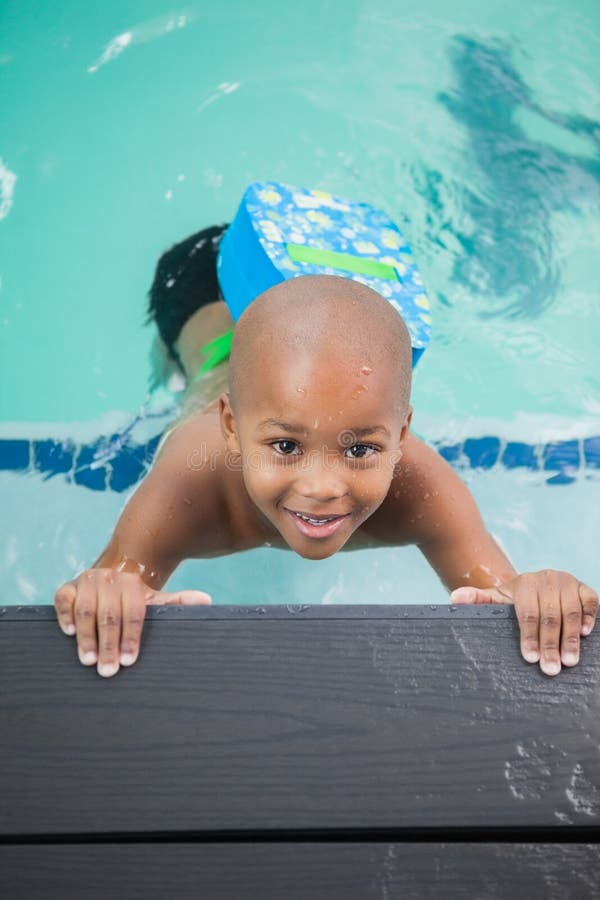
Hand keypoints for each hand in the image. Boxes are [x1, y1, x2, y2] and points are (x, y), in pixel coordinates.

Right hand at [54, 569, 211, 677]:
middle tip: (108, 670)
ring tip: (88, 661)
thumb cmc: (136, 598)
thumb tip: (207, 600)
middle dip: (108, 645)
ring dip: (87, 636)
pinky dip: (65, 616)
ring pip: (85, 610)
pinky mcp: (68, 587)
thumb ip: (178, 603)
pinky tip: (70, 633)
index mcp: (134, 584)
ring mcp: (87, 581)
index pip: (133, 613)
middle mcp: (110, 579)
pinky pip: (63, 600)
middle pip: (109, 615)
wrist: (115, 573)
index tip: (130, 661)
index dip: (131, 638)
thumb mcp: (157, 600)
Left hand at [451, 570, 597, 675]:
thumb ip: (478, 600)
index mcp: (525, 583)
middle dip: (550, 644)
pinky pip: (590, 602)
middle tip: (551, 669)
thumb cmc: (516, 600)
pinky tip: (584, 635)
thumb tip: (455, 599)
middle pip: (550, 615)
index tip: (530, 658)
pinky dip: (589, 617)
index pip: (527, 612)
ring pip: (571, 611)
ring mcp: (568, 582)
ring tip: (569, 662)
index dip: (529, 636)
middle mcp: (547, 579)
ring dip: (570, 638)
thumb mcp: (496, 599)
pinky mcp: (584, 588)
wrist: (537, 587)